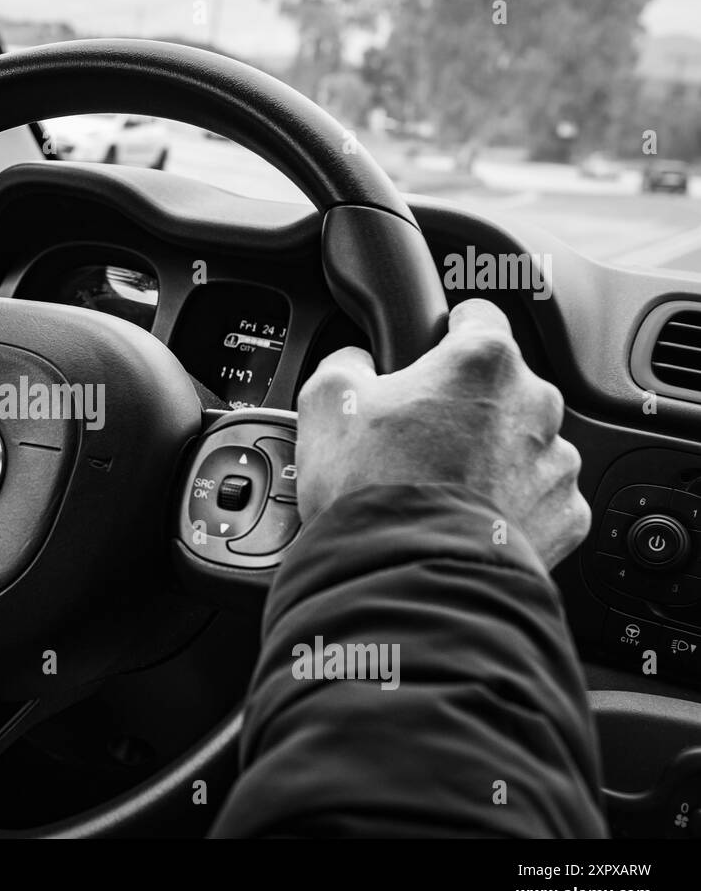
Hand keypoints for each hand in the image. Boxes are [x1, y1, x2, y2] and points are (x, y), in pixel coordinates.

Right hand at [296, 298, 588, 568]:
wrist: (409, 574)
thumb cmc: (374, 487)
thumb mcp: (325, 403)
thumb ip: (344, 363)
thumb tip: (353, 363)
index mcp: (483, 361)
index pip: (478, 316)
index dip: (446, 333)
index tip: (431, 351)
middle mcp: (534, 403)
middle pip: (501, 387)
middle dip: (464, 406)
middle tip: (416, 438)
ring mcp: (555, 462)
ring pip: (522, 444)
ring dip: (490, 456)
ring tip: (439, 486)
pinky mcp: (565, 515)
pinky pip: (538, 498)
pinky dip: (509, 505)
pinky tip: (467, 516)